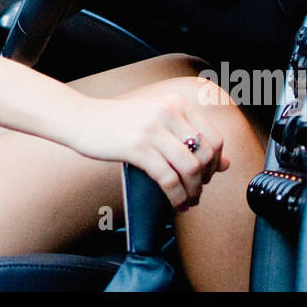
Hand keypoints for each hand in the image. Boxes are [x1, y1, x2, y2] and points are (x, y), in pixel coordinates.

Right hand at [65, 89, 228, 210]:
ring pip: (189, 168)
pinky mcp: (137, 147)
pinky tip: (175, 203)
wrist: (81, 118)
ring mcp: (152, 129)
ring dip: (193, 191)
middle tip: (196, 192)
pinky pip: (168, 178)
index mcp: (175, 103)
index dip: (216, 164)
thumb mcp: (156, 120)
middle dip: (205, 180)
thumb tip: (226, 163)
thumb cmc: (117, 122)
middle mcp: (167, 112)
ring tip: (187, 200)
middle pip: (205, 155)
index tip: (207, 177)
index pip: (214, 138)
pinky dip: (176, 195)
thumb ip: (188, 136)